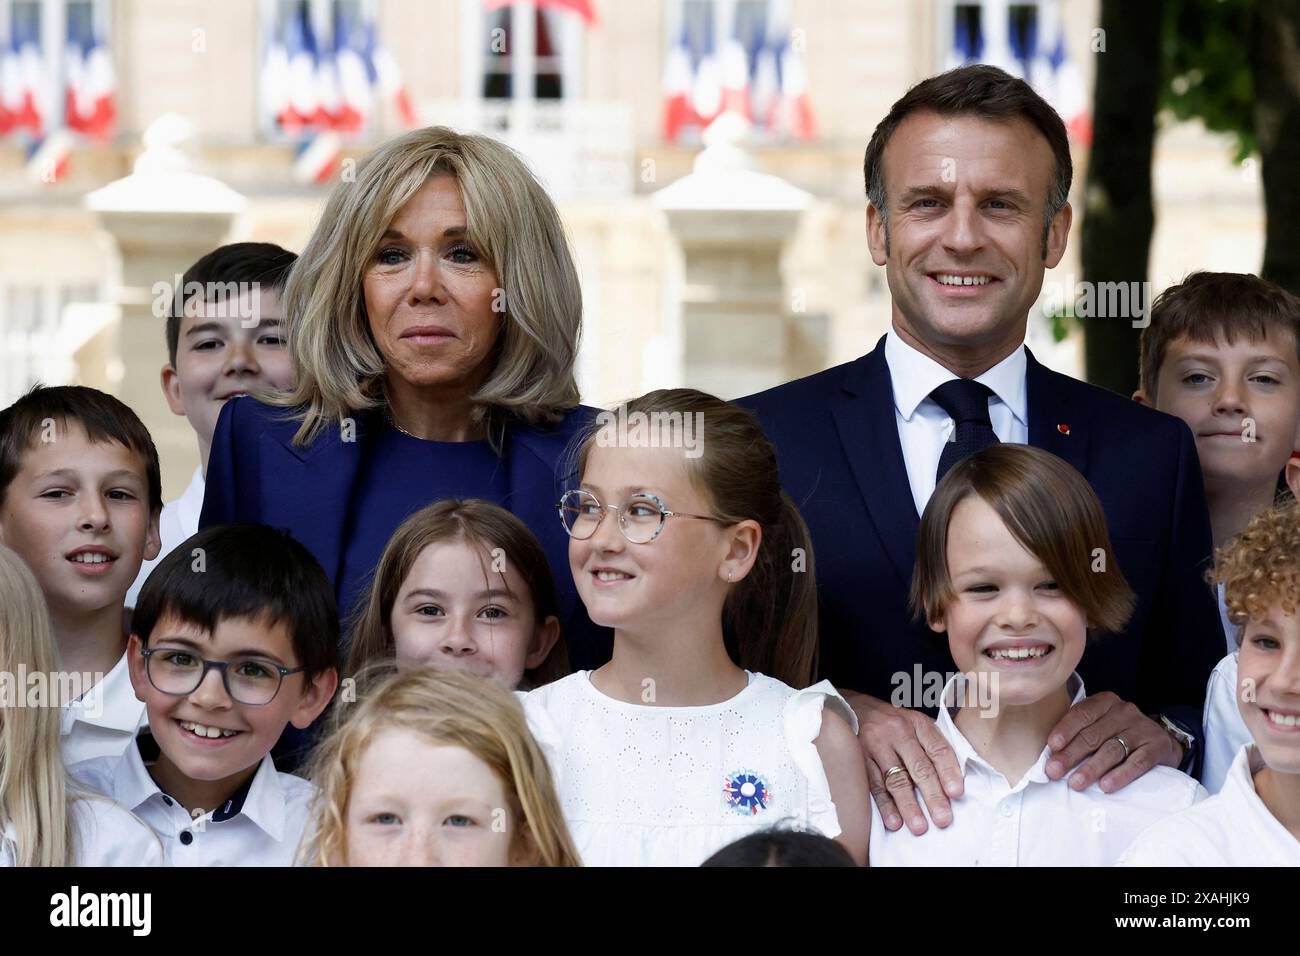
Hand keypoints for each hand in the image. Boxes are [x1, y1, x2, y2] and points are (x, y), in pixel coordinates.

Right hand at [840, 689, 963, 834]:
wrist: (853, 707)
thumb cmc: (893, 723)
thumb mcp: (915, 725)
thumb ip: (933, 747)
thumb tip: (953, 783)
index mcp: (918, 723)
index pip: (938, 749)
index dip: (949, 771)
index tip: (956, 793)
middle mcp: (898, 731)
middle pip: (919, 767)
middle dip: (933, 795)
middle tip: (943, 819)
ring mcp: (876, 744)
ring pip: (896, 779)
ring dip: (908, 805)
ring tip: (919, 827)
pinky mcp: (859, 757)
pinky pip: (874, 784)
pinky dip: (885, 805)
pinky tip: (894, 821)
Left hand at [1044, 692, 1179, 792]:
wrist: (1161, 741)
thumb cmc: (1119, 734)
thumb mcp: (1100, 725)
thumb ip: (1079, 733)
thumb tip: (1051, 756)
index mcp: (1105, 702)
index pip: (1082, 713)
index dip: (1066, 729)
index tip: (1052, 746)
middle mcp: (1124, 711)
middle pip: (1093, 735)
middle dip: (1071, 754)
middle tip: (1054, 771)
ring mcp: (1142, 729)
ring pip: (1112, 749)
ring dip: (1092, 768)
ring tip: (1076, 783)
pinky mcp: (1157, 747)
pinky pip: (1137, 762)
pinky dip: (1120, 775)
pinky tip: (1105, 786)